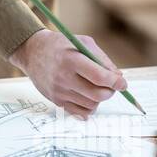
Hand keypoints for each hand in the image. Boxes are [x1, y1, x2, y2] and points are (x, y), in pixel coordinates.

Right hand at [11, 28, 125, 117]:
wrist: (33, 52)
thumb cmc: (62, 46)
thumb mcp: (83, 43)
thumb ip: (102, 60)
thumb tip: (119, 77)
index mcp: (72, 60)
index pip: (99, 77)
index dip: (115, 82)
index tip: (123, 84)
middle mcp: (64, 77)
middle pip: (97, 94)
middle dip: (110, 92)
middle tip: (112, 86)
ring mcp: (59, 91)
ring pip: (91, 105)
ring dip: (100, 98)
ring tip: (96, 87)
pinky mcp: (56, 101)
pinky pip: (81, 113)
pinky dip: (90, 107)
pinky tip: (88, 96)